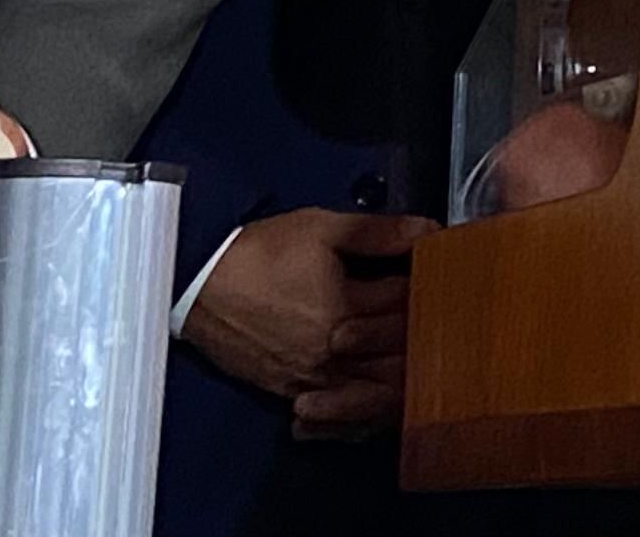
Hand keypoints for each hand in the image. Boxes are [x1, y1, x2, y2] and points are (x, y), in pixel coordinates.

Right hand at [177, 208, 424, 429]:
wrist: (195, 285)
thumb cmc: (257, 254)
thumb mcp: (321, 228)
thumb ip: (377, 232)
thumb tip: (428, 232)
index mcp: (346, 310)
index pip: (408, 307)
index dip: (429, 291)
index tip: (442, 280)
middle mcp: (334, 354)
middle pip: (398, 355)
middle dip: (423, 337)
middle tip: (444, 323)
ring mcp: (313, 379)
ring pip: (375, 391)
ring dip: (401, 377)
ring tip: (421, 361)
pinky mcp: (292, 391)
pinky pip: (341, 411)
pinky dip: (365, 406)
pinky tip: (381, 396)